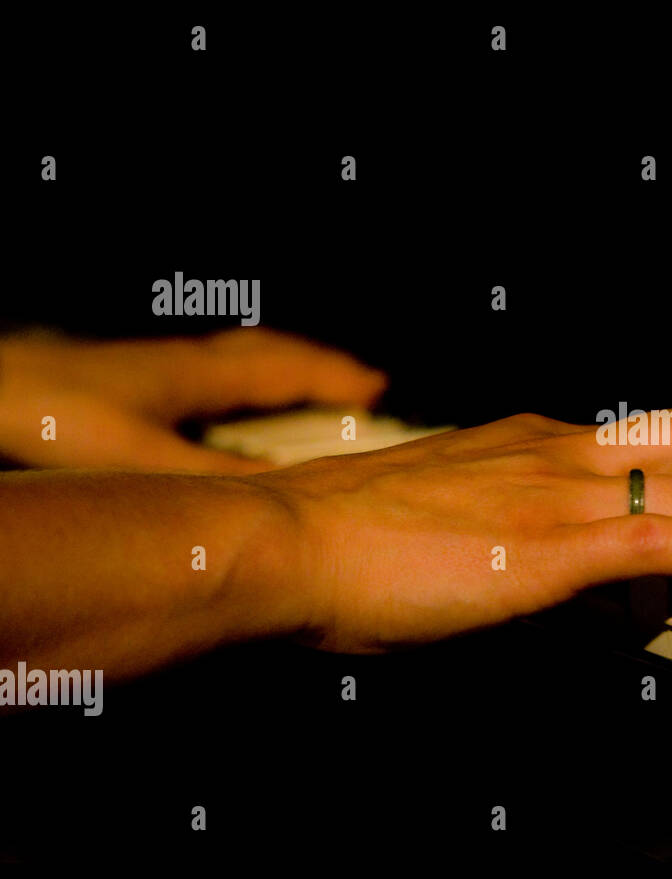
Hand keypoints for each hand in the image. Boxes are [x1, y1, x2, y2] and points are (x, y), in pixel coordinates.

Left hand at [0, 329, 386, 471]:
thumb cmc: (56, 418)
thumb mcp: (148, 458)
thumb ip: (222, 479)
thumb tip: (293, 497)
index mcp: (200, 375)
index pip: (288, 369)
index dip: (339, 378)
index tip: (381, 388)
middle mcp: (186, 364)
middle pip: (269, 354)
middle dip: (319, 367)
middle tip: (359, 382)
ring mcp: (158, 369)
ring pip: (238, 360)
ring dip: (282, 371)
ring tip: (308, 389)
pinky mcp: (133, 383)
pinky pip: (210, 376)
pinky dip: (242, 387)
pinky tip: (229, 413)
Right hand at [254, 404, 671, 651]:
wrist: (288, 542)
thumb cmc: (348, 538)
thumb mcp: (448, 516)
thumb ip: (511, 529)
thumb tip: (556, 572)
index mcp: (533, 440)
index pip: (652, 438)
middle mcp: (557, 448)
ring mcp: (557, 490)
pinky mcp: (548, 544)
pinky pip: (664, 533)